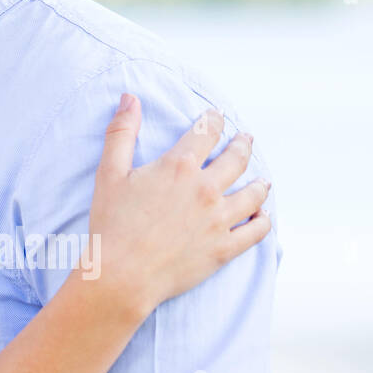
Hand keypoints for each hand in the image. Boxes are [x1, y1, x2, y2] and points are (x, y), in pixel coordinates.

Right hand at [87, 93, 271, 320]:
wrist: (122, 274)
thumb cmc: (111, 223)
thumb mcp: (109, 173)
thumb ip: (121, 132)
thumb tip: (130, 98)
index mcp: (178, 167)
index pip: (205, 133)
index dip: (213, 120)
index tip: (217, 116)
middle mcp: (206, 190)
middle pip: (237, 159)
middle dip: (243, 144)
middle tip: (246, 138)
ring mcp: (219, 220)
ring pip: (253, 194)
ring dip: (260, 183)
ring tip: (262, 179)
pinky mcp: (225, 248)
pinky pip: (257, 231)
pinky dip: (263, 221)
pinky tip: (262, 216)